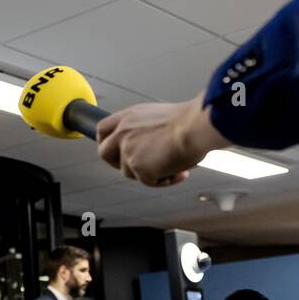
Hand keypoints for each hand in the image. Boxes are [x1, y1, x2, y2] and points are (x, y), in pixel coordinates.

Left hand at [97, 95, 228, 187]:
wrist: (195, 127)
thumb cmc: (188, 121)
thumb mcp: (157, 117)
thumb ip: (142, 129)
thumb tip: (145, 144)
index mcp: (128, 117)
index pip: (103, 130)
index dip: (106, 141)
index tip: (114, 149)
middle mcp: (123, 133)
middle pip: (104, 153)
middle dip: (117, 163)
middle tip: (138, 166)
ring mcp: (128, 151)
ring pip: (129, 172)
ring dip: (148, 173)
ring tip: (173, 165)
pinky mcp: (138, 168)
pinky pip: (149, 182)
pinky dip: (165, 181)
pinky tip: (180, 172)